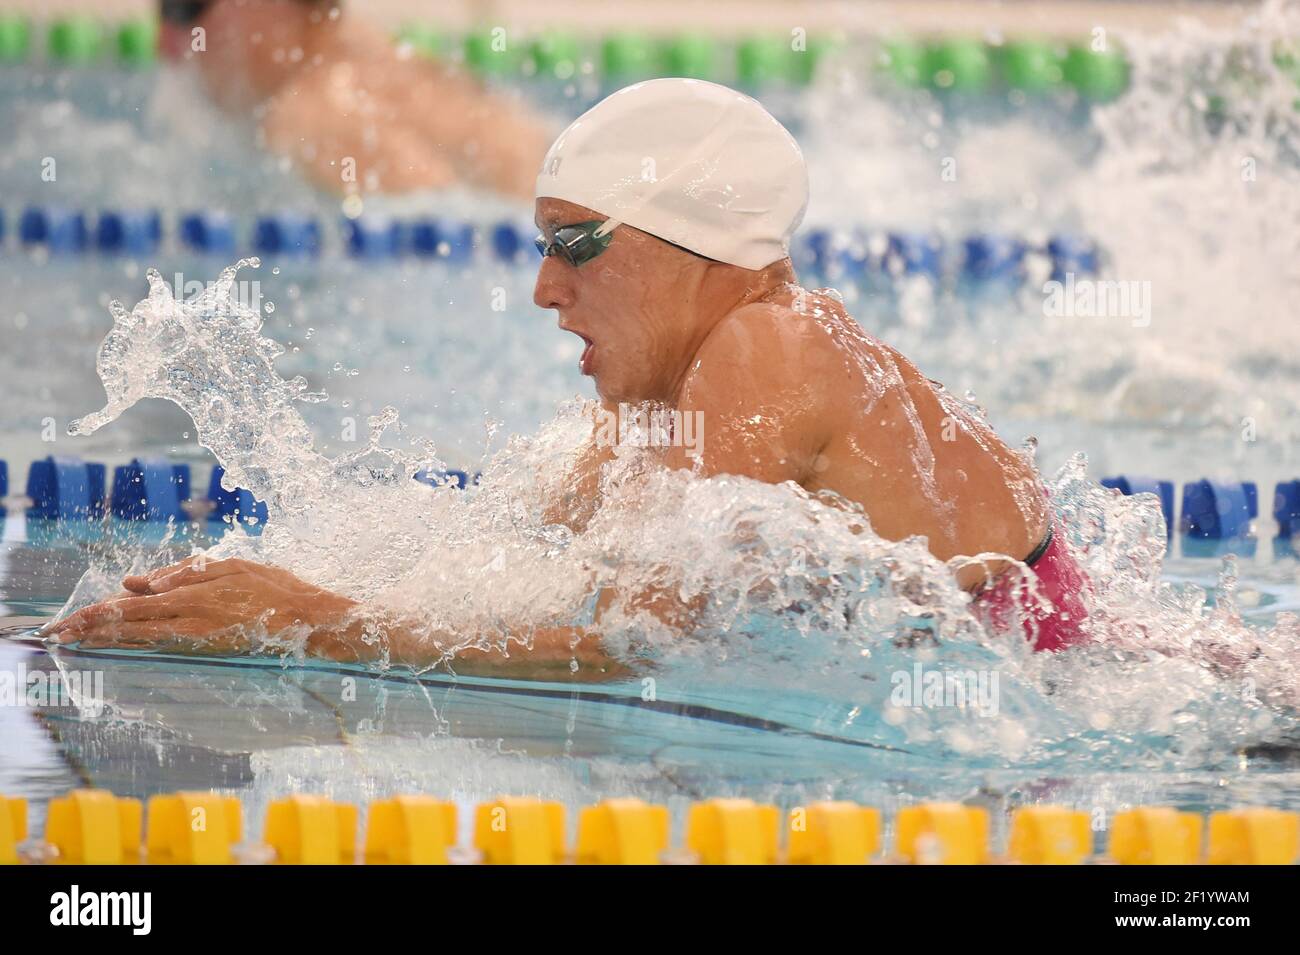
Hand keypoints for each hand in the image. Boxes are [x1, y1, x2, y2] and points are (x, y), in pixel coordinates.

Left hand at [42, 558, 356, 653]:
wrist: (312, 620)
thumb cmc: (278, 589)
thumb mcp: (233, 566)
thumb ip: (186, 571)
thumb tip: (141, 581)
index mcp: (196, 594)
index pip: (135, 603)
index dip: (100, 611)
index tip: (70, 619)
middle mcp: (191, 618)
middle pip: (131, 623)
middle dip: (92, 628)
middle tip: (58, 635)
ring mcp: (199, 637)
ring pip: (142, 638)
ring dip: (106, 639)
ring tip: (76, 642)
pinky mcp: (209, 648)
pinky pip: (163, 648)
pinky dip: (135, 648)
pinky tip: (119, 648)